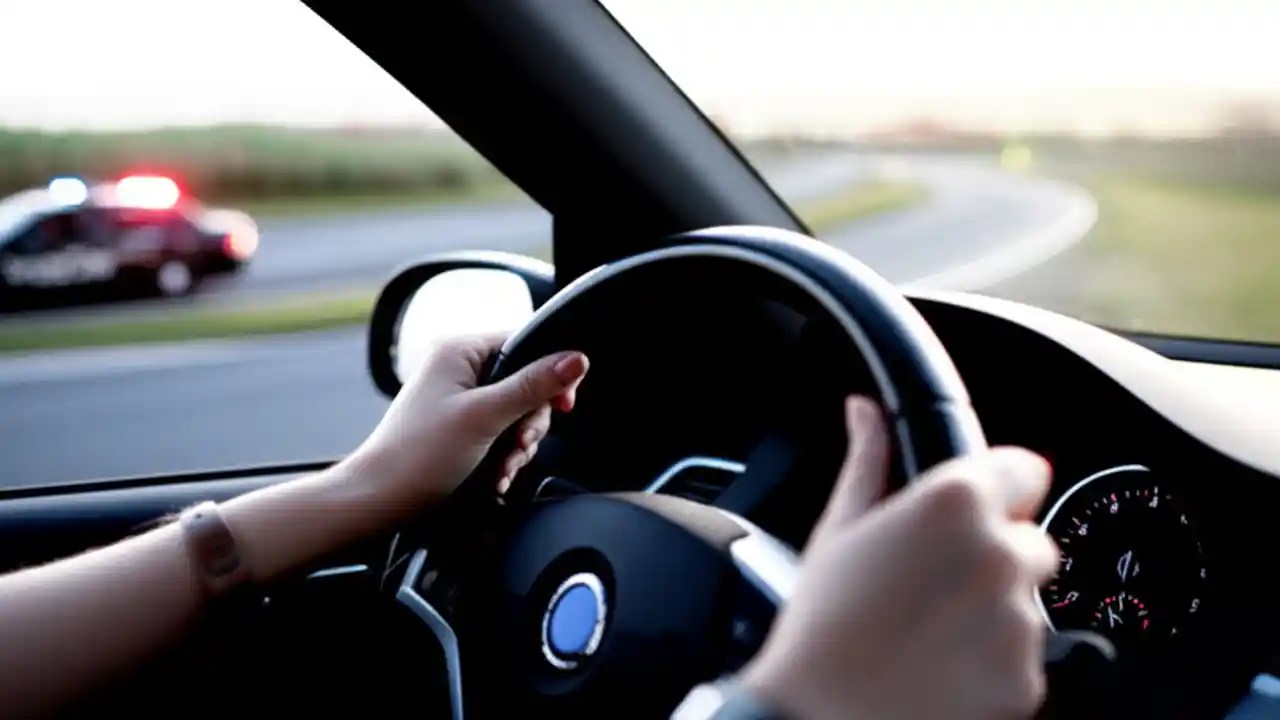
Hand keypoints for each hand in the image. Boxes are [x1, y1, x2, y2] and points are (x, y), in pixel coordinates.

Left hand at [343, 334, 588, 512]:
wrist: (380, 501)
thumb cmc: (417, 456)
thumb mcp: (485, 417)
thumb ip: (533, 386)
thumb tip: (576, 359)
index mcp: (459, 350)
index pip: (525, 343)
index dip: (550, 374)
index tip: (562, 405)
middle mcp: (459, 369)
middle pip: (526, 384)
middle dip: (528, 423)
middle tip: (519, 445)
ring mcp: (460, 399)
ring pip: (517, 414)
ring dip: (517, 447)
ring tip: (501, 469)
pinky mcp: (461, 427)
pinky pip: (501, 433)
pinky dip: (504, 457)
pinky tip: (495, 476)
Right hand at [740, 396, 1056, 719]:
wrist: (820, 716)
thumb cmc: (821, 625)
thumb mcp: (838, 529)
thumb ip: (868, 460)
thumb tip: (864, 411)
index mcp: (952, 504)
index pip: (1024, 467)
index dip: (997, 487)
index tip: (973, 509)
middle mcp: (997, 555)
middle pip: (1028, 540)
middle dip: (993, 555)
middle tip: (933, 582)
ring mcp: (1018, 622)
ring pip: (1027, 602)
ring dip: (994, 611)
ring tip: (929, 630)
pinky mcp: (1026, 680)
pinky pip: (1025, 657)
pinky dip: (994, 661)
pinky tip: (942, 665)